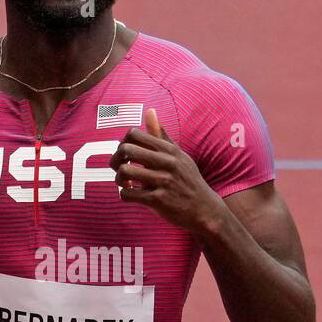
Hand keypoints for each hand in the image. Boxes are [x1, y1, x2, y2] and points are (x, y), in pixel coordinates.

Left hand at [110, 108, 225, 235]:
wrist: (204, 210)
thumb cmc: (188, 181)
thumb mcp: (179, 155)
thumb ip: (161, 135)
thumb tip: (149, 111)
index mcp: (169, 150)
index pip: (134, 134)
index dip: (123, 144)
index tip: (126, 155)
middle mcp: (167, 163)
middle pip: (127, 150)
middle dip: (116, 160)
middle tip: (120, 169)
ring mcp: (163, 182)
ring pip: (125, 172)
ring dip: (119, 179)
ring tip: (126, 184)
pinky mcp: (158, 201)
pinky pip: (128, 195)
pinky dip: (124, 195)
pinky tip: (132, 195)